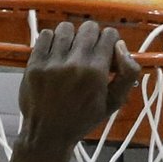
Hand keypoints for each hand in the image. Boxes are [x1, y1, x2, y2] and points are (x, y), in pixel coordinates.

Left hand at [14, 18, 137, 155]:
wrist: (48, 134)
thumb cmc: (82, 119)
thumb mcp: (113, 103)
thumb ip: (128, 74)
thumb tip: (121, 45)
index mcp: (96, 72)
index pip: (109, 35)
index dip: (109, 42)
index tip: (104, 53)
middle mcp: (75, 63)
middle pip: (89, 27)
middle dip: (92, 37)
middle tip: (87, 53)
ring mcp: (52, 62)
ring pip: (66, 28)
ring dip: (70, 37)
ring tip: (69, 52)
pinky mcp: (35, 63)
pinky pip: (45, 35)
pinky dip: (51, 41)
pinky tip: (54, 55)